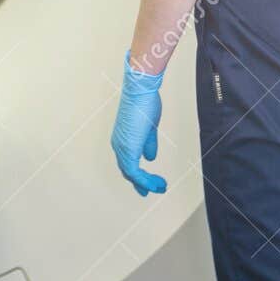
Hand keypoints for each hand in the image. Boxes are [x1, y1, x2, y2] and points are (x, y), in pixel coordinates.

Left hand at [112, 49, 167, 196]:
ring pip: (131, 174)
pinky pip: (135, 172)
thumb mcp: (148, 128)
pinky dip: (146, 180)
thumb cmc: (144, 103)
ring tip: (160, 187)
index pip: (128, 162)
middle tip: (154, 189)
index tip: (149, 183)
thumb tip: (150, 157)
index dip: (138, 174)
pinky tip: (156, 183)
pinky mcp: (128, 149)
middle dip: (141, 183)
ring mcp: (122, 147)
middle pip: (127, 170)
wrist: (141, 91)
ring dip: (146, 183)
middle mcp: (119, 145)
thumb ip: (148, 144)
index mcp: (122, 139)